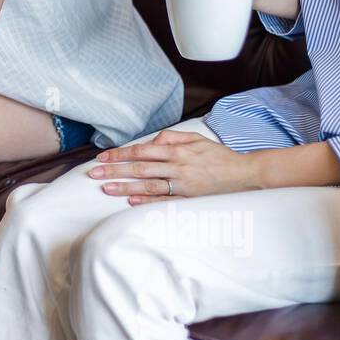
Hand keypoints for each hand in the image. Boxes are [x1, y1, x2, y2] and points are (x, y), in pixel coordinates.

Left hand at [86, 128, 265, 203]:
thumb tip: (152, 140)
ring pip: (148, 186)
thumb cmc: (219, 156)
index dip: (120, 154)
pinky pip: (164, 201)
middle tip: (94, 173)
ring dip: (125, 187)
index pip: (142, 150)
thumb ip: (173, 138)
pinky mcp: (189, 199)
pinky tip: (130, 202)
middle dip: (115, 170)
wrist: (245, 175)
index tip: (103, 158)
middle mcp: (178, 166)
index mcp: (177, 150)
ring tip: (106, 188)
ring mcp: (183, 184)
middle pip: (140, 168)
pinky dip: (146, 202)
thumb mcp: (196, 139)